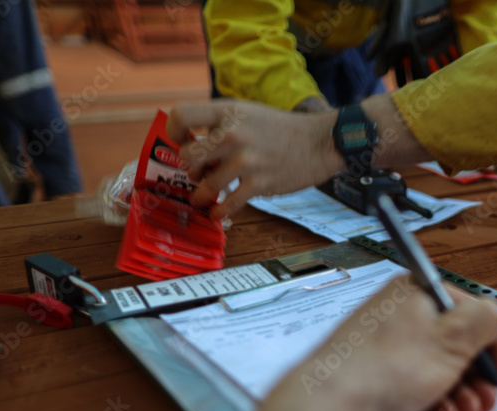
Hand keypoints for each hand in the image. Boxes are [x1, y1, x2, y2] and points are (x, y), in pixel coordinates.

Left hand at [167, 95, 431, 218]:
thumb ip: (222, 122)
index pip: (181, 116)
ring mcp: (245, 161)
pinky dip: (219, 213)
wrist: (321, 142)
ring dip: (200, 196)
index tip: (182, 142)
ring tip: (203, 199)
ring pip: (204, 186)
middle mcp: (232, 135)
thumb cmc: (283, 128)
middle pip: (187, 157)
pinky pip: (227, 204)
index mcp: (227, 112)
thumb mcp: (248, 112)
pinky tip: (219, 213)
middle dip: (190, 169)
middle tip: (199, 173)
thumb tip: (193, 141)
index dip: (174, 132)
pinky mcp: (259, 184)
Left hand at [254, 277, 496, 410]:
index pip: (470, 312)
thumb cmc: (393, 366)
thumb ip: (484, 319)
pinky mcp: (380, 378)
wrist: (333, 407)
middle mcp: (403, 315)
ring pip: (441, 368)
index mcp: (417, 292)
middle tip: (485, 402)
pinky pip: (418, 386)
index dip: (492, 344)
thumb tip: (492, 316)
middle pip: (458, 343)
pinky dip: (436, 402)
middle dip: (477, 376)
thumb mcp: (452, 337)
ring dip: (461, 394)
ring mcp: (390, 348)